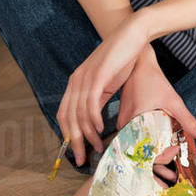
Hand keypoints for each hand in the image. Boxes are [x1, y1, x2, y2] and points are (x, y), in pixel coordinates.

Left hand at [55, 11, 152, 165]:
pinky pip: (91, 101)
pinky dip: (93, 119)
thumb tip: (96, 123)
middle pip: (68, 118)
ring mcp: (86, 76)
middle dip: (73, 142)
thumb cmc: (122, 59)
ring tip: (96, 147)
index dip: (67, 136)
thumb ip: (98, 100)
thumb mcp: (107, 83)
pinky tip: (100, 129)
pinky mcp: (98, 74)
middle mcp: (76, 80)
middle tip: (81, 160)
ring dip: (87, 134)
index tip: (77, 153)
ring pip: (79, 113)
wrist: (132, 35)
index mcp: (76, 83)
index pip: (64, 115)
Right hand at [117, 47, 195, 179]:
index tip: (175, 161)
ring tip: (165, 171)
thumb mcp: (172, 100)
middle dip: (155, 167)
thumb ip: (187, 119)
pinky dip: (144, 148)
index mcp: (134, 123)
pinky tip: (157, 152)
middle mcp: (124, 127)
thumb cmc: (152, 80)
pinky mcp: (122, 122)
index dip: (161, 161)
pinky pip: (132, 140)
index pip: (145, 153)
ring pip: (134, 149)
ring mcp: (121, 125)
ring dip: (149, 159)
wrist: (136, 63)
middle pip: (138, 155)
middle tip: (170, 176)